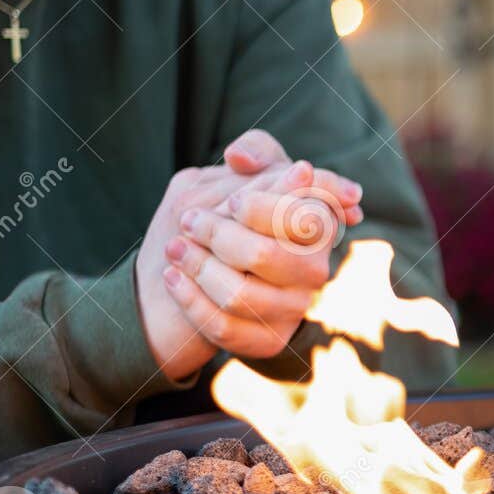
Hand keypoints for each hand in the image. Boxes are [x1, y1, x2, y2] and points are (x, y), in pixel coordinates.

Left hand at [136, 130, 363, 378]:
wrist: (188, 277)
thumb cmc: (220, 217)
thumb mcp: (237, 173)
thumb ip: (260, 153)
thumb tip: (259, 161)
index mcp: (319, 227)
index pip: (306, 219)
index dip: (262, 210)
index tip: (232, 201)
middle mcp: (316, 269)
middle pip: (265, 256)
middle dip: (218, 237)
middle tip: (189, 221)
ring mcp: (294, 309)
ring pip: (240, 294)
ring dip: (198, 268)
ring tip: (175, 249)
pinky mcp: (268, 340)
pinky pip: (224, 327)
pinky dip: (190, 300)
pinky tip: (174, 278)